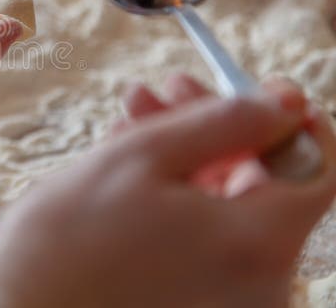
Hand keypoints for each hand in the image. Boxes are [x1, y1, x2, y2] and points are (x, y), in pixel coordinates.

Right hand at [0, 75, 335, 307]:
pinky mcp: (192, 305)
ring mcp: (225, 301)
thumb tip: (286, 100)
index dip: (288, 117)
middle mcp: (258, 285)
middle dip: (214, 127)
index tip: (252, 89)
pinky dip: (172, 195)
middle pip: (262, 183)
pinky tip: (127, 163)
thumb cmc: (66, 241)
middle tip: (164, 91)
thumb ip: (226, 122)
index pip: (317, 166)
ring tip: (130, 120)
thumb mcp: (144, 156)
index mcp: (258, 245)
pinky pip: (201, 237)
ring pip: (224, 206)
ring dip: (183, 154)